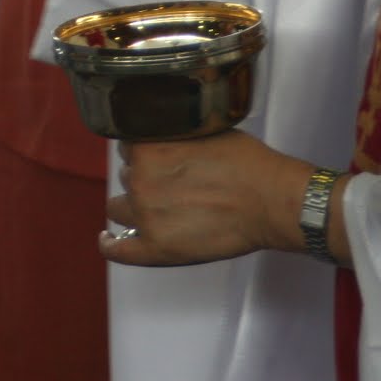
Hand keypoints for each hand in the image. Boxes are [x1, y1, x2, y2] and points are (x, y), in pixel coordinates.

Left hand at [101, 131, 314, 266]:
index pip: (128, 149)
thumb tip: (160, 138)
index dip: (144, 154)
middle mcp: (139, 180)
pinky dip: (110, 244)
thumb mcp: (201, 131)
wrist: (273, 202)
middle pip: (126, 177)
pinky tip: (107, 239)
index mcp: (146, 148)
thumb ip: (171, 136)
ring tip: (157, 210)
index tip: (159, 160)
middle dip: (144, 179)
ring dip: (133, 207)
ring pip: (119, 208)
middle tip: (171, 185)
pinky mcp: (156, 248)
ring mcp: (145, 216)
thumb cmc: (248, 164)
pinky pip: (118, 250)